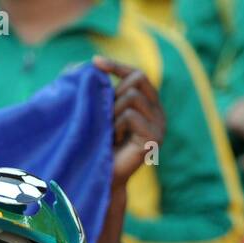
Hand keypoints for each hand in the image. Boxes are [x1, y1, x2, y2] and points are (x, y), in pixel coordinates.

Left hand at [93, 56, 164, 189]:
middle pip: (138, 78)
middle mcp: (158, 113)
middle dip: (115, 92)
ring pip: (132, 97)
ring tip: (110, 131)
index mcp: (148, 105)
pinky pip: (131, 116)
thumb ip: (97, 92)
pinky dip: (116, 125)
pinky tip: (114, 140)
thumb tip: (84, 65)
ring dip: (113, 112)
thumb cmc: (97, 147)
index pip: (138, 74)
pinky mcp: (153, 138)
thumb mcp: (98, 114)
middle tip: (106, 116)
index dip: (118, 66)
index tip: (95, 62)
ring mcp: (159, 126)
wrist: (102, 180)